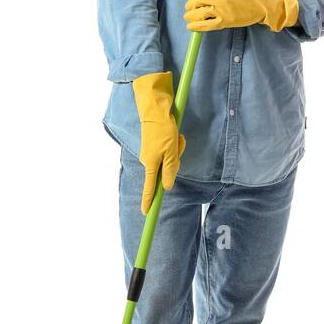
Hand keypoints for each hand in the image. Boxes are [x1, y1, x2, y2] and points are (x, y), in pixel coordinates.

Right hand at [131, 71, 186, 214]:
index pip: (150, 188)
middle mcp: (149, 161)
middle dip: (176, 161)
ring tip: (176, 138)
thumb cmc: (163, 131)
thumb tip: (166, 187)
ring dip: (177, 150)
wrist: (156, 110)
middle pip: (167, 172)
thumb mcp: (170, 152)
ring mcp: (153, 153)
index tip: (146, 213)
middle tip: (177, 147)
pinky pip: (171, 151)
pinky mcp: (157, 146)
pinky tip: (176, 135)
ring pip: (172, 160)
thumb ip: (169, 170)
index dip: (149, 201)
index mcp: (151, 165)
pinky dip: (176, 144)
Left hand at [185, 0, 297, 31]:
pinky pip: (206, 25)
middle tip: (189, 8)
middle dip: (189, 5)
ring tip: (189, 16)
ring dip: (190, 16)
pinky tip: (190, 26)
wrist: (257, 4)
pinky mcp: (225, 21)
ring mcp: (221, 10)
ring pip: (198, 13)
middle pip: (195, 1)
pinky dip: (196, 27)